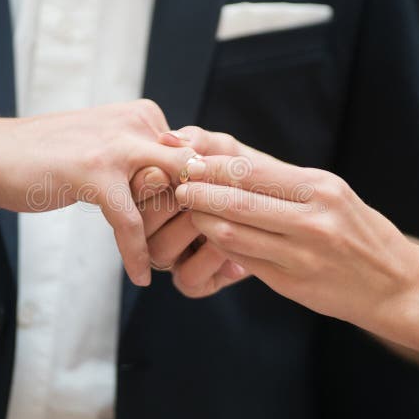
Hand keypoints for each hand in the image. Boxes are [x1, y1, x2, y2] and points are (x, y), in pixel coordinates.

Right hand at [0, 99, 196, 285]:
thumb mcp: (109, 147)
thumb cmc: (55, 156)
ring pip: (167, 196)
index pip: (194, 158)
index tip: (196, 227)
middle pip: (190, 176)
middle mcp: (138, 123)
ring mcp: (117, 146)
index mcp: (145, 114)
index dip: (198, 195)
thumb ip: (146, 159)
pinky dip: (136, 252)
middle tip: (192, 248)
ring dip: (165, 236)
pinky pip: (130, 221)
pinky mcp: (94, 172)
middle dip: (193, 215)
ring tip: (165, 262)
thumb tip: (188, 189)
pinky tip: (140, 275)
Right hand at [132, 126, 270, 296]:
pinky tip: (232, 246)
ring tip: (221, 216)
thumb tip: (170, 138)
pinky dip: (210, 258)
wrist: (287, 210)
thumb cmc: (248, 173)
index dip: (145, 184)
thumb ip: (201, 142)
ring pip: (160, 252)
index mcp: (152, 195)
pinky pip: (188, 276)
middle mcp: (156, 229)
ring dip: (189, 230)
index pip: (132, 193)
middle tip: (190, 193)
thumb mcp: (226, 151)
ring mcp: (173, 257)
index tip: (166, 172)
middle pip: (139, 225)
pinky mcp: (193, 280)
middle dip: (165, 206)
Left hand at [174, 152, 418, 339]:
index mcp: (319, 188)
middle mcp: (311, 218)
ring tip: (187, 208)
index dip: (212, 163)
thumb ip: (284, 181)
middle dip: (198, 187)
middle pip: (236, 197)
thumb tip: (230, 163)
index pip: (251, 169)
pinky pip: (243, 259)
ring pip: (232, 231)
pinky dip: (220, 245)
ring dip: (202, 218)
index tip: (187, 158)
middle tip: (175, 182)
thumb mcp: (331, 194)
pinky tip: (208, 237)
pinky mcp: (292, 283)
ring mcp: (301, 253)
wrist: (397, 285)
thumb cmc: (359, 232)